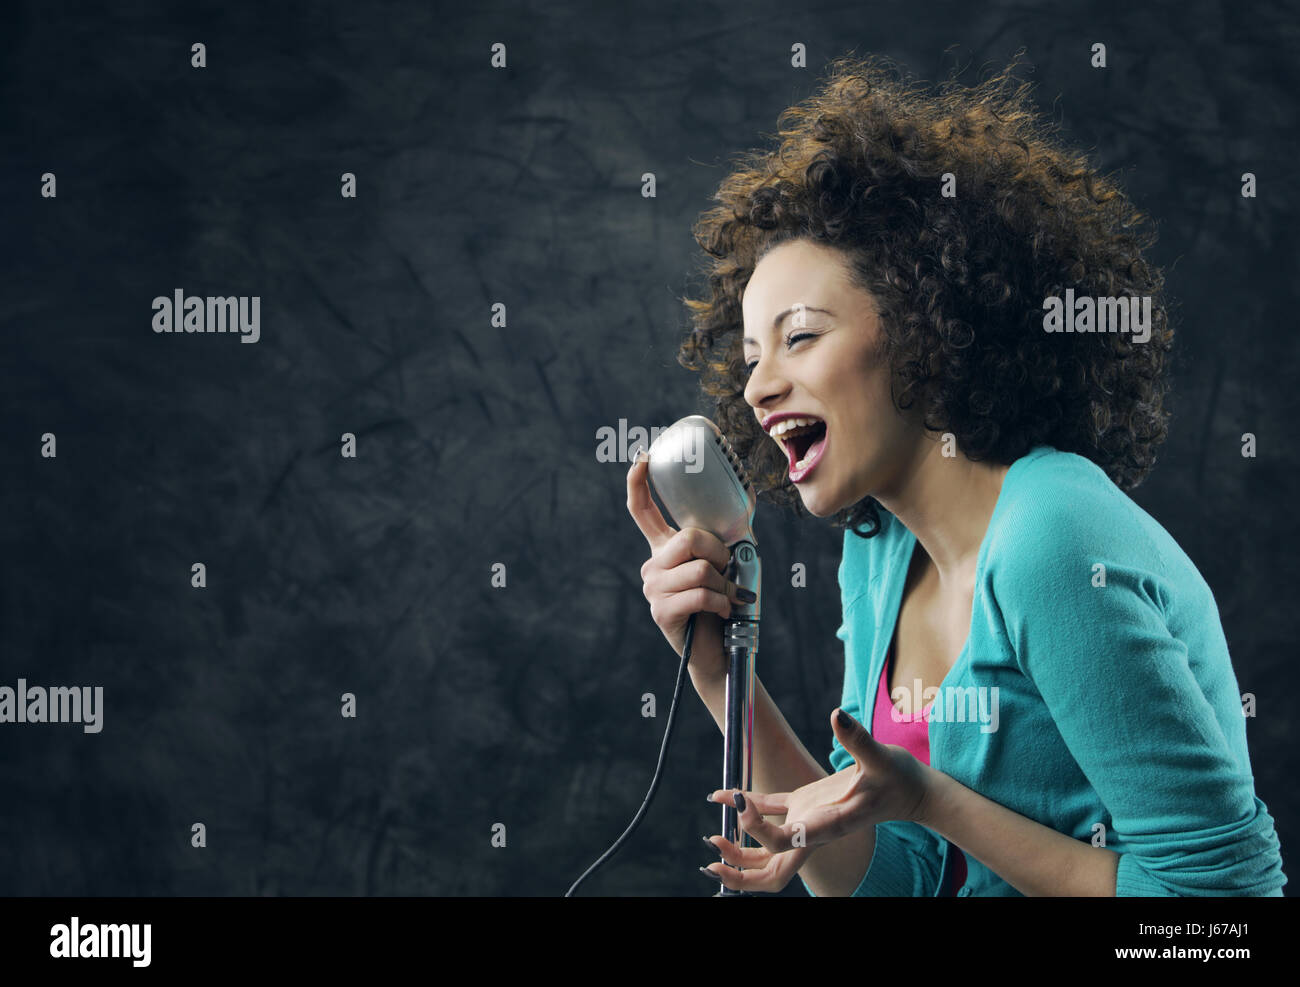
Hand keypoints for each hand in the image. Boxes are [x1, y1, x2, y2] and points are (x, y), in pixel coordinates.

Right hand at [625, 447, 753, 669]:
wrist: (718, 650)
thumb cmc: (722, 604)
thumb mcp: (722, 566)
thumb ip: (720, 544)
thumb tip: (741, 520)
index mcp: (663, 549)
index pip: (642, 510)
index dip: (639, 482)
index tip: (643, 457)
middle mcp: (652, 565)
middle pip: (689, 538)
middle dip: (719, 553)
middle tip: (727, 570)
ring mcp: (653, 589)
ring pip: (699, 569)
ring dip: (724, 583)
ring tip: (727, 596)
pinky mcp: (661, 611)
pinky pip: (701, 594)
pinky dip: (722, 602)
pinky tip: (722, 610)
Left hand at [702, 707, 935, 892]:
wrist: (912, 790)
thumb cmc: (899, 778)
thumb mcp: (881, 758)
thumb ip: (858, 740)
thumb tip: (837, 716)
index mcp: (827, 826)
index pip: (785, 841)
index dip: (758, 829)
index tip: (743, 802)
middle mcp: (813, 830)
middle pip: (774, 871)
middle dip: (743, 872)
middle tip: (713, 856)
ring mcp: (807, 819)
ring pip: (769, 851)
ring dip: (741, 851)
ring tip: (712, 837)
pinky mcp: (805, 804)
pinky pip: (769, 812)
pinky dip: (746, 806)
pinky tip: (723, 794)